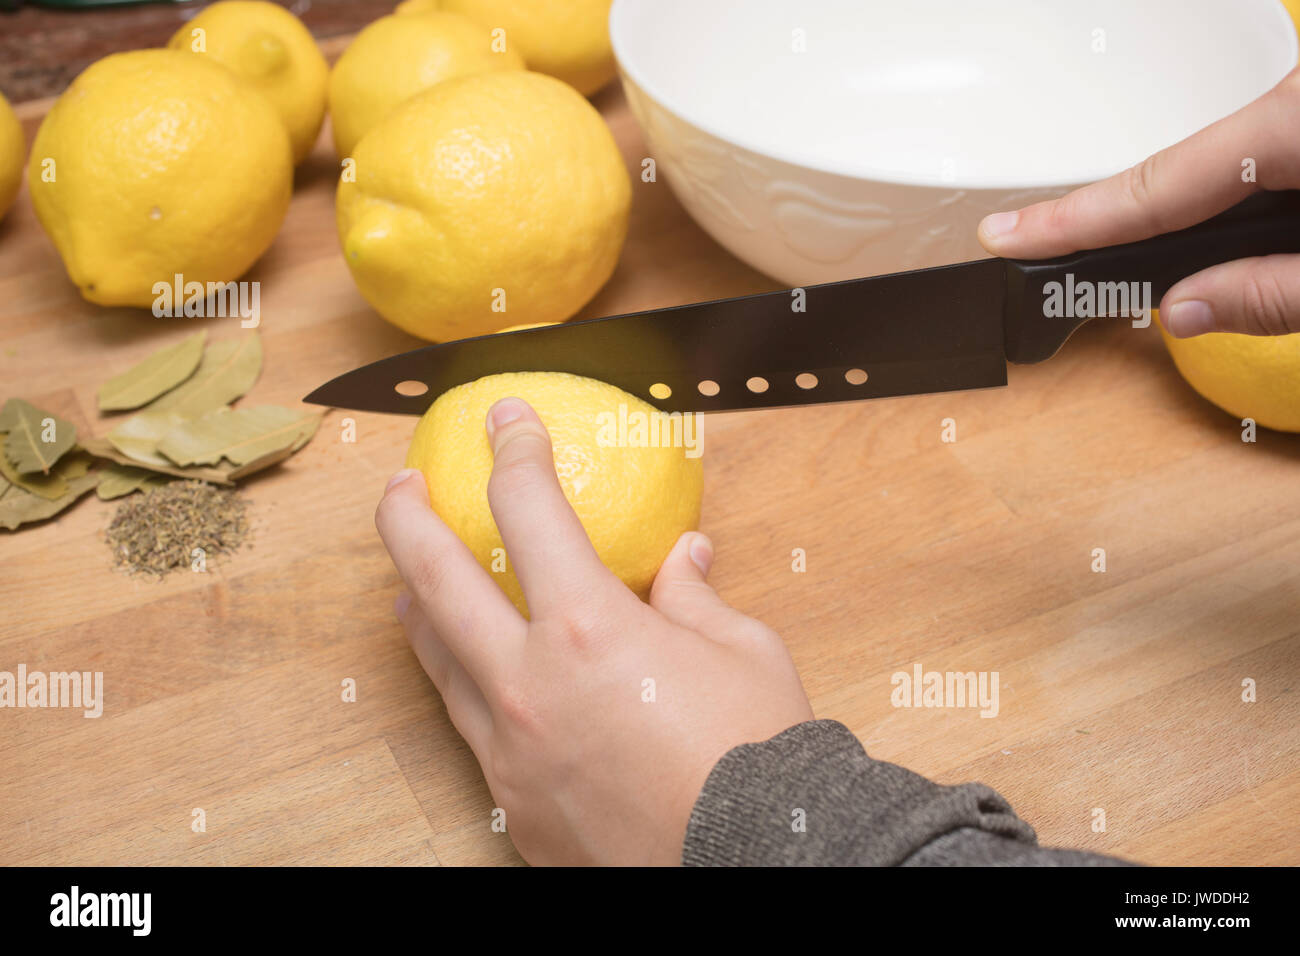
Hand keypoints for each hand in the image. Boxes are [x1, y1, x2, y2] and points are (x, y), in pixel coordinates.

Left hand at [375, 397, 813, 864]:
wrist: (757, 865)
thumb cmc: (760, 755)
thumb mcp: (744, 652)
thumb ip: (696, 598)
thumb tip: (685, 560)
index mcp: (588, 628)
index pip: (528, 509)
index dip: (514, 451)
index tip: (506, 423)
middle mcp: (528, 684)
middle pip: (433, 579)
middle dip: (405, 518)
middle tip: (400, 486)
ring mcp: (510, 751)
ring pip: (436, 662)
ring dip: (417, 610)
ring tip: (408, 587)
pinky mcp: (513, 807)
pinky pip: (473, 733)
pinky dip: (466, 690)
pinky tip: (478, 683)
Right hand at [978, 67, 1299, 337]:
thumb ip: (1270, 296)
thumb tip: (1185, 308)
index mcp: (1295, 126)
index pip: (1154, 188)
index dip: (1071, 221)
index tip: (1006, 235)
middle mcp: (1297, 96)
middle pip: (1185, 172)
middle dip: (1146, 232)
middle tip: (1067, 263)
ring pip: (1226, 160)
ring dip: (1212, 216)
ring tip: (1215, 266)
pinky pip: (1258, 145)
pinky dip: (1242, 190)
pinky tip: (1255, 225)